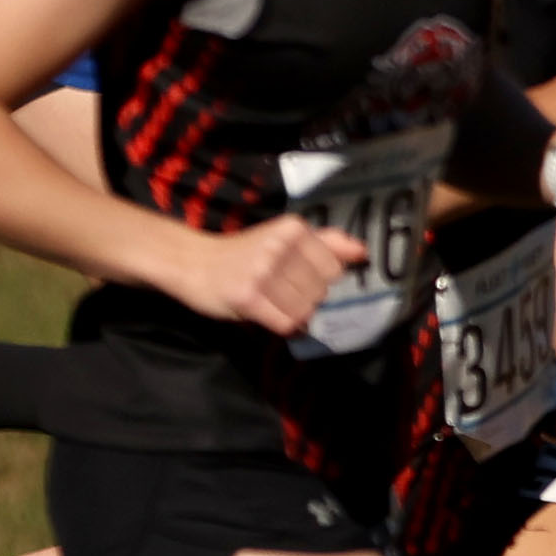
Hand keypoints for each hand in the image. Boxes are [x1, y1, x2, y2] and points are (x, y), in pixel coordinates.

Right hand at [167, 215, 364, 334]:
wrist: (192, 263)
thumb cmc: (244, 253)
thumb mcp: (284, 238)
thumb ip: (325, 243)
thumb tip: (363, 251)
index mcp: (293, 230)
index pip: (335, 270)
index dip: (321, 281)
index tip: (298, 277)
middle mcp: (280, 247)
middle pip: (321, 292)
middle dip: (306, 298)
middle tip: (280, 291)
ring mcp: (263, 272)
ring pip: (306, 310)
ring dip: (292, 313)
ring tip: (271, 301)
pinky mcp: (248, 297)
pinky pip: (287, 324)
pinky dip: (282, 325)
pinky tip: (266, 313)